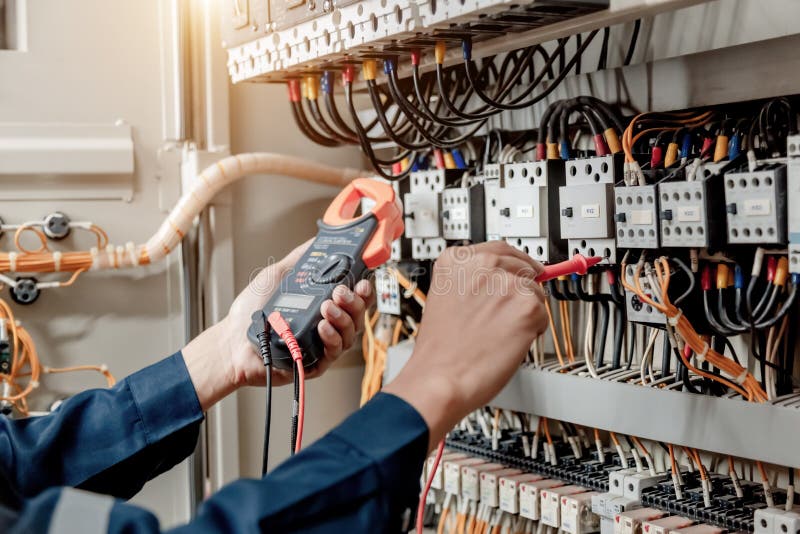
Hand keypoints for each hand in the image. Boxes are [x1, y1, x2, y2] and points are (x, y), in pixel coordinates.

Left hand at [184, 240, 373, 410]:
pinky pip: (334, 352)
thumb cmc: (250, 313)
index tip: (361, 280)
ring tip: (327, 307)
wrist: (232, 340)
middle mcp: (327, 323)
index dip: (362, 289)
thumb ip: (299, 259)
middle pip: (357, 314)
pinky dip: (332, 338)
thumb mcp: (276, 276)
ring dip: (343, 318)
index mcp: (322, 303)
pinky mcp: (316, 363)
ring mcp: (322, 344)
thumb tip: (315, 241)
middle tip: (340, 291)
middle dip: (355, 301)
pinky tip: (322, 327)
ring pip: (350, 333)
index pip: (354, 296)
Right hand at [383, 241, 546, 447]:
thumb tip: (505, 276)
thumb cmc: (441, 349)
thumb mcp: (445, 297)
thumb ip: (472, 280)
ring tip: (499, 332)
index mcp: (456, 260)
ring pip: (535, 291)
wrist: (440, 379)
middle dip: (521, 288)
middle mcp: (482, 264)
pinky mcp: (526, 306)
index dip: (513, 264)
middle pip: (522, 266)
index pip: (499, 248)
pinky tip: (508, 341)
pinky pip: (543, 314)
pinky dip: (532, 330)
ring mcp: (506, 283)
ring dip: (525, 311)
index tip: (521, 270)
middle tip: (507, 314)